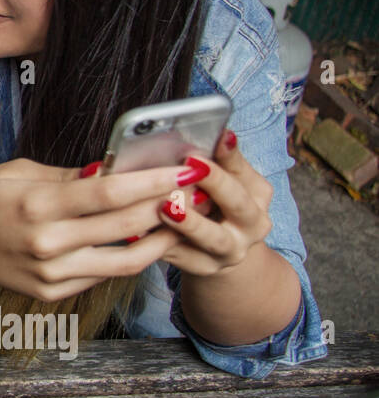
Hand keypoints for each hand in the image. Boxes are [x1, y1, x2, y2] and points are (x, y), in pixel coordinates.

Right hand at [0, 155, 208, 301]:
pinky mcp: (53, 292)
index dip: (154, 181)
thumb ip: (70, 175)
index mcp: (38, 205)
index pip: (110, 193)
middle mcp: (48, 243)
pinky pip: (104, 274)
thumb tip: (116, 170)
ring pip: (126, 260)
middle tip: (194, 189)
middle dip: (168, 205)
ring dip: (161, 239)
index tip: (185, 169)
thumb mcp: (19, 171)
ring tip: (182, 220)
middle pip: (126, 225)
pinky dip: (129, 256)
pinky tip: (144, 239)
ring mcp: (52, 274)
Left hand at [155, 130, 273, 275]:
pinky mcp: (203, 267)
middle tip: (191, 165)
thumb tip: (198, 131)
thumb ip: (216, 160)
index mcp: (257, 195)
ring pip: (213, 238)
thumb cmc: (217, 204)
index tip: (219, 135)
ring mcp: (230, 250)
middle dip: (216, 184)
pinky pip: (181, 255)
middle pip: (238, 204)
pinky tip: (140, 232)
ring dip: (190, 222)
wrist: (220, 252)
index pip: (245, 171)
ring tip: (166, 206)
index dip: (230, 155)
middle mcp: (252, 225)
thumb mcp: (225, 180)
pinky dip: (161, 243)